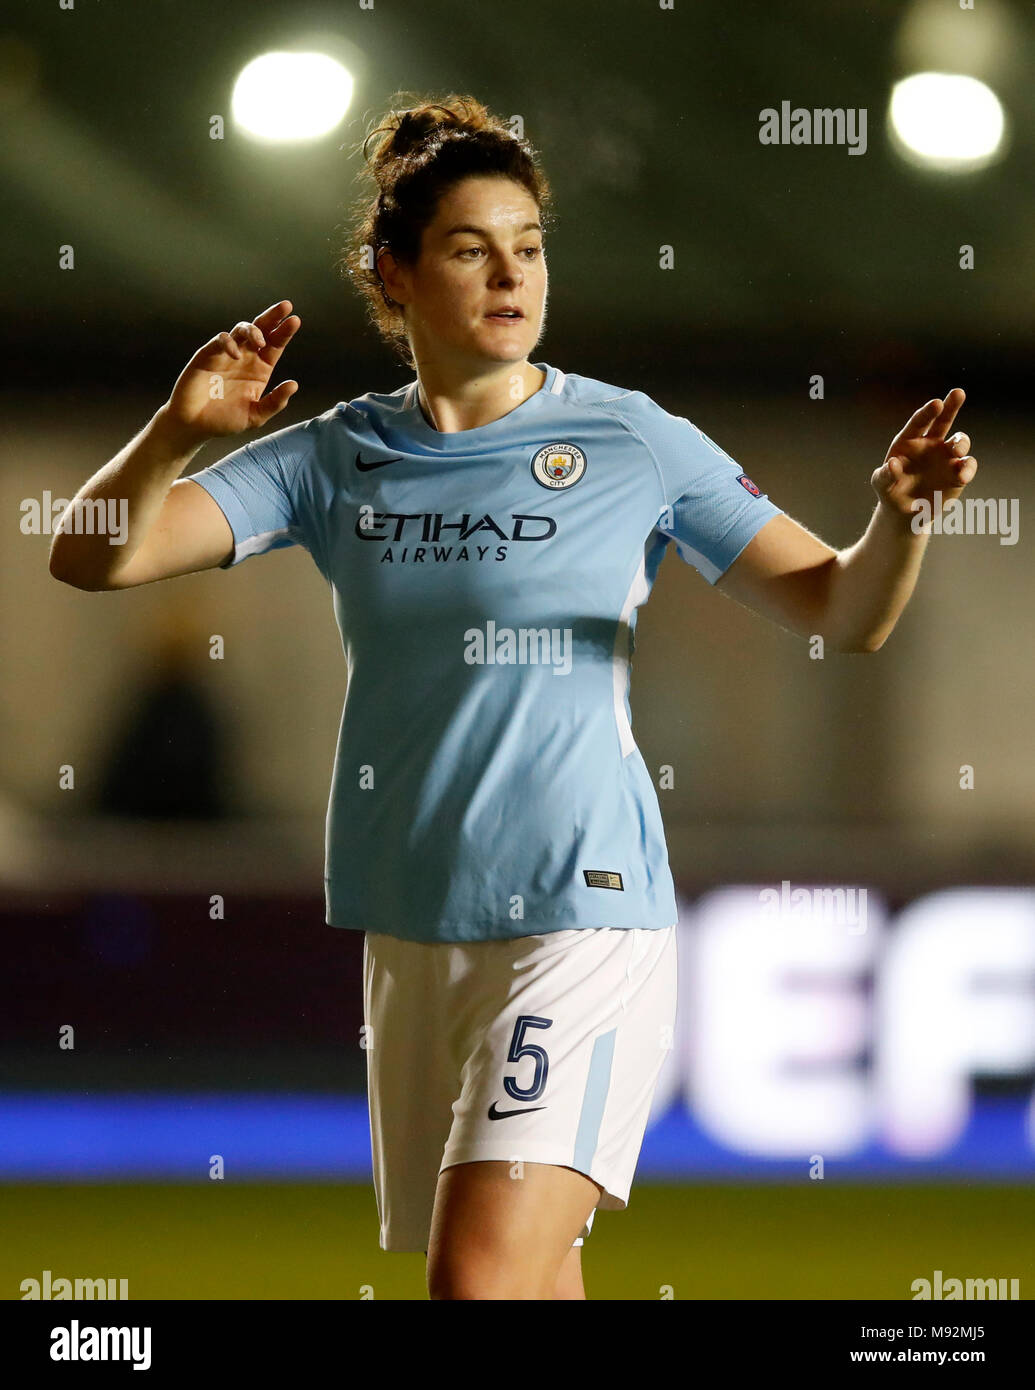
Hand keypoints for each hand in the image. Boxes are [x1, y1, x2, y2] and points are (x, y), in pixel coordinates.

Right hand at [160, 301, 300, 445]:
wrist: (195, 425)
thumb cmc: (226, 420)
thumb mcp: (255, 416)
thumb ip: (274, 402)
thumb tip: (294, 384)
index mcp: (260, 369)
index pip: (275, 345)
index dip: (284, 332)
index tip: (295, 320)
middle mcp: (245, 358)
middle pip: (261, 330)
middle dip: (273, 317)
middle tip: (285, 306)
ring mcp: (226, 354)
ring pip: (241, 330)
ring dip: (252, 330)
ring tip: (260, 341)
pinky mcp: (208, 355)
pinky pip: (220, 341)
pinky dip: (229, 343)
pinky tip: (236, 355)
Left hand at [871, 389, 977, 523]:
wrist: (905, 511)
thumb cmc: (890, 491)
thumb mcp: (881, 484)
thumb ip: (884, 475)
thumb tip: (893, 464)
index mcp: (909, 440)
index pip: (919, 422)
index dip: (928, 412)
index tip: (936, 403)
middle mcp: (930, 443)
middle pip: (943, 420)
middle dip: (952, 406)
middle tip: (958, 393)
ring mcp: (946, 456)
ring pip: (960, 442)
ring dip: (961, 443)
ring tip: (956, 452)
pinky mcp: (957, 472)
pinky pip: (967, 465)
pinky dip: (967, 468)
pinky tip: (962, 475)